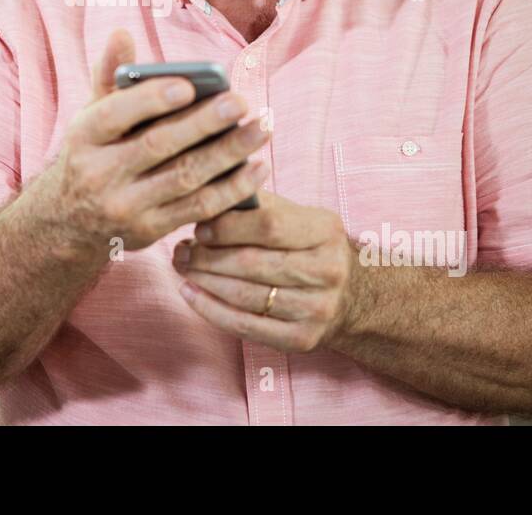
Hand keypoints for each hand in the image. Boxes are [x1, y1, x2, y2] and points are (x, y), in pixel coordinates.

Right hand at [30, 28, 270, 254]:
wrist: (69, 222)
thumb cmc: (92, 153)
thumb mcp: (90, 116)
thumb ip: (110, 75)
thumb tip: (122, 33)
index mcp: (83, 136)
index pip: (115, 114)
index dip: (152, 100)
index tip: (189, 85)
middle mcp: (100, 173)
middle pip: (158, 145)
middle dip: (203, 123)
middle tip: (241, 102)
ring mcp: (125, 206)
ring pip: (185, 177)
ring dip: (228, 154)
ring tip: (261, 129)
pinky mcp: (150, 231)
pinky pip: (198, 209)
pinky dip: (231, 190)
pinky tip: (257, 168)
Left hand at [171, 188, 362, 351]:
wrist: (351, 297)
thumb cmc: (308, 247)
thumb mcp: (296, 216)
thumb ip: (257, 204)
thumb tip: (210, 191)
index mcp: (325, 231)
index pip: (269, 226)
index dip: (228, 227)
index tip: (199, 227)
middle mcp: (327, 270)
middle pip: (253, 263)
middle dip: (207, 257)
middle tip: (180, 250)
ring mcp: (316, 308)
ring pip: (245, 296)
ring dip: (204, 281)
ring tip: (182, 267)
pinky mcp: (302, 339)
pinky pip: (245, 326)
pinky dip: (210, 310)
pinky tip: (190, 293)